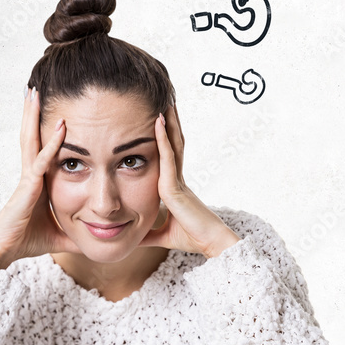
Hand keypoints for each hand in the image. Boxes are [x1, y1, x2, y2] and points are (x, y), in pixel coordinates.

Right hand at [0, 87, 80, 268]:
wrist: (3, 253)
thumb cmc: (27, 241)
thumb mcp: (62, 231)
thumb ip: (79, 230)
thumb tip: (99, 235)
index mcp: (38, 179)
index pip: (43, 146)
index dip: (46, 127)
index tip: (51, 107)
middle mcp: (31, 173)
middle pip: (33, 135)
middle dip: (34, 112)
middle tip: (37, 87)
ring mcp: (28, 178)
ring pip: (31, 139)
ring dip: (34, 116)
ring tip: (34, 92)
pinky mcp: (28, 187)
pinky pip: (42, 161)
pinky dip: (52, 143)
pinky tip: (60, 126)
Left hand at [138, 105, 240, 257]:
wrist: (211, 244)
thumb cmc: (192, 238)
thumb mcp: (162, 235)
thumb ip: (148, 234)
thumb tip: (132, 239)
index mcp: (173, 186)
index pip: (168, 155)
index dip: (165, 136)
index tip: (159, 118)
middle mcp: (176, 178)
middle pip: (172, 142)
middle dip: (168, 122)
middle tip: (163, 100)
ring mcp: (177, 179)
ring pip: (172, 143)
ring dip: (168, 121)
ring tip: (163, 101)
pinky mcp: (175, 186)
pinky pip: (168, 156)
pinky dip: (162, 138)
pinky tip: (157, 121)